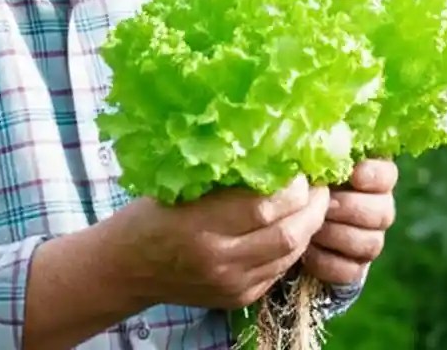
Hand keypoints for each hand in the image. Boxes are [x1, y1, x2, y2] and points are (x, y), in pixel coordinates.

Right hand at [101, 176, 330, 310]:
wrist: (127, 268)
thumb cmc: (149, 215)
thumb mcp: (178, 186)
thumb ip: (222, 175)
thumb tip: (271, 149)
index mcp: (200, 225)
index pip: (266, 204)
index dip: (293, 184)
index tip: (299, 164)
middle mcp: (220, 259)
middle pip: (289, 232)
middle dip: (313, 205)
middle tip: (319, 183)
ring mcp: (232, 283)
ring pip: (291, 254)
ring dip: (308, 226)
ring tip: (310, 203)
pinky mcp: (239, 297)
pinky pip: (279, 270)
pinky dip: (291, 247)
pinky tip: (289, 227)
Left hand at [302, 159, 397, 285]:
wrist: (292, 223)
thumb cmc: (302, 183)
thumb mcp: (309, 166)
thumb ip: (317, 156)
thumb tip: (307, 143)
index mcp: (370, 178)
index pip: (388, 174)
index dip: (375, 176)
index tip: (355, 175)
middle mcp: (378, 209)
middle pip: (383, 212)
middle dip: (352, 208)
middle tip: (326, 205)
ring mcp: (369, 240)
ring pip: (370, 242)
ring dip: (337, 235)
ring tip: (313, 227)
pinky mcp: (354, 268)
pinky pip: (350, 270)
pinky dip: (327, 262)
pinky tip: (308, 251)